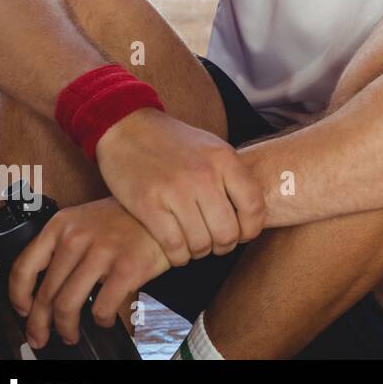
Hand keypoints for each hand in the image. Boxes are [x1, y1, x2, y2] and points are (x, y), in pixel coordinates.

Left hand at [8, 197, 170, 348]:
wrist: (168, 211)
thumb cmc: (129, 218)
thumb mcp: (87, 220)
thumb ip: (63, 246)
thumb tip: (44, 287)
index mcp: (62, 224)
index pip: (24, 267)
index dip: (18, 297)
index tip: (23, 310)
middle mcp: (77, 237)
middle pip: (46, 293)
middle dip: (39, 324)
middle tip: (40, 336)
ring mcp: (102, 252)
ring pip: (67, 305)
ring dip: (66, 329)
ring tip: (70, 334)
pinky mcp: (127, 268)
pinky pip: (101, 308)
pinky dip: (100, 321)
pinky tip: (103, 320)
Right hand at [94, 108, 264, 265]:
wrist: (128, 128)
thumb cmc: (175, 142)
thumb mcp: (213, 148)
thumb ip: (233, 175)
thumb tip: (252, 213)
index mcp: (224, 159)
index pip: (254, 206)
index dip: (251, 229)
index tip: (243, 234)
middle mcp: (203, 175)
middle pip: (227, 232)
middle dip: (224, 245)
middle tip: (216, 243)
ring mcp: (175, 191)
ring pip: (201, 244)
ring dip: (200, 252)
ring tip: (195, 245)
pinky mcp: (148, 205)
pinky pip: (173, 246)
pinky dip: (178, 256)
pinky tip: (177, 249)